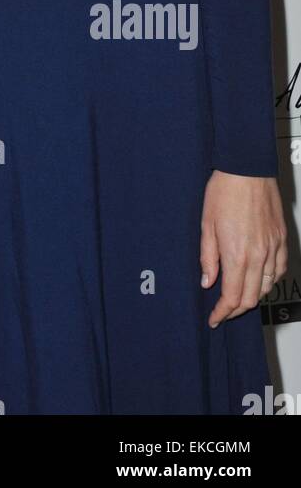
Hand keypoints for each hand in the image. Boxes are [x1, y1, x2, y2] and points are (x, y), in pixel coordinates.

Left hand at [200, 171, 287, 327]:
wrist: (247, 170)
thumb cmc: (224, 191)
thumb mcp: (206, 225)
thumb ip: (208, 257)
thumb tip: (208, 282)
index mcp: (237, 254)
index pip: (232, 297)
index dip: (222, 313)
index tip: (214, 318)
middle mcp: (259, 255)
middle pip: (251, 298)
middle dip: (236, 309)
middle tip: (223, 310)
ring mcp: (273, 248)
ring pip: (267, 287)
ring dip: (253, 297)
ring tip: (239, 296)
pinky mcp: (281, 239)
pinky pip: (279, 270)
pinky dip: (269, 281)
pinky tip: (259, 279)